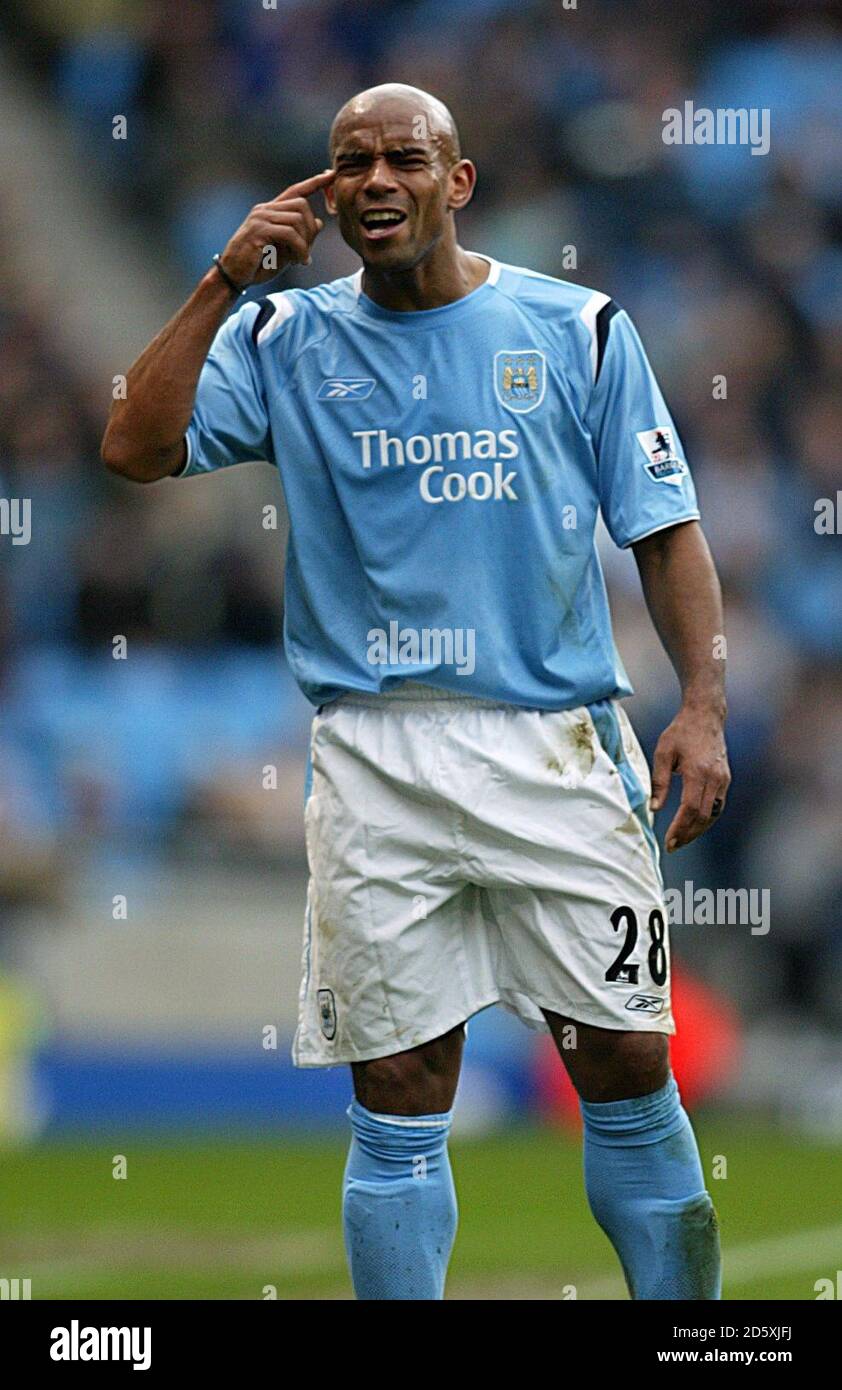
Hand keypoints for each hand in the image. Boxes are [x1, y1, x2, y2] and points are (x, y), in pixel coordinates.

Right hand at [218, 168, 335, 287]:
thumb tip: (319, 222)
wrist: (234, 277)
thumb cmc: (258, 265)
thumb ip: (300, 236)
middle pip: (301, 204)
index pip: (295, 191)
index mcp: (270, 211)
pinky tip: (298, 261)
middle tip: (307, 252)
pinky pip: (289, 234)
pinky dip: (299, 249)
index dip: (314, 182)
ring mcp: (260, 218)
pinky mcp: (259, 230)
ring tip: (301, 260)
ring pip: (297, 219)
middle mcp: (265, 210)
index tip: (331, 174)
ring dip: (305, 243)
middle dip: (310, 229)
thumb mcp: (285, 250)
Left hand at [650, 703, 730, 852]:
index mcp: (698, 772)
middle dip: (688, 834)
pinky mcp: (725, 779)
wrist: (705, 716)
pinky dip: (706, 819)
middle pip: (704, 816)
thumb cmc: (680, 732)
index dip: (680, 828)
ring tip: (681, 840)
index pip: (691, 808)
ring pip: (713, 814)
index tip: (668, 841)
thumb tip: (654, 809)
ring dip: (698, 830)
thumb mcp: (663, 753)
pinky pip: (717, 806)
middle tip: (672, 846)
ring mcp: (723, 780)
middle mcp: (715, 778)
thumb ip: (659, 782)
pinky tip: (694, 826)